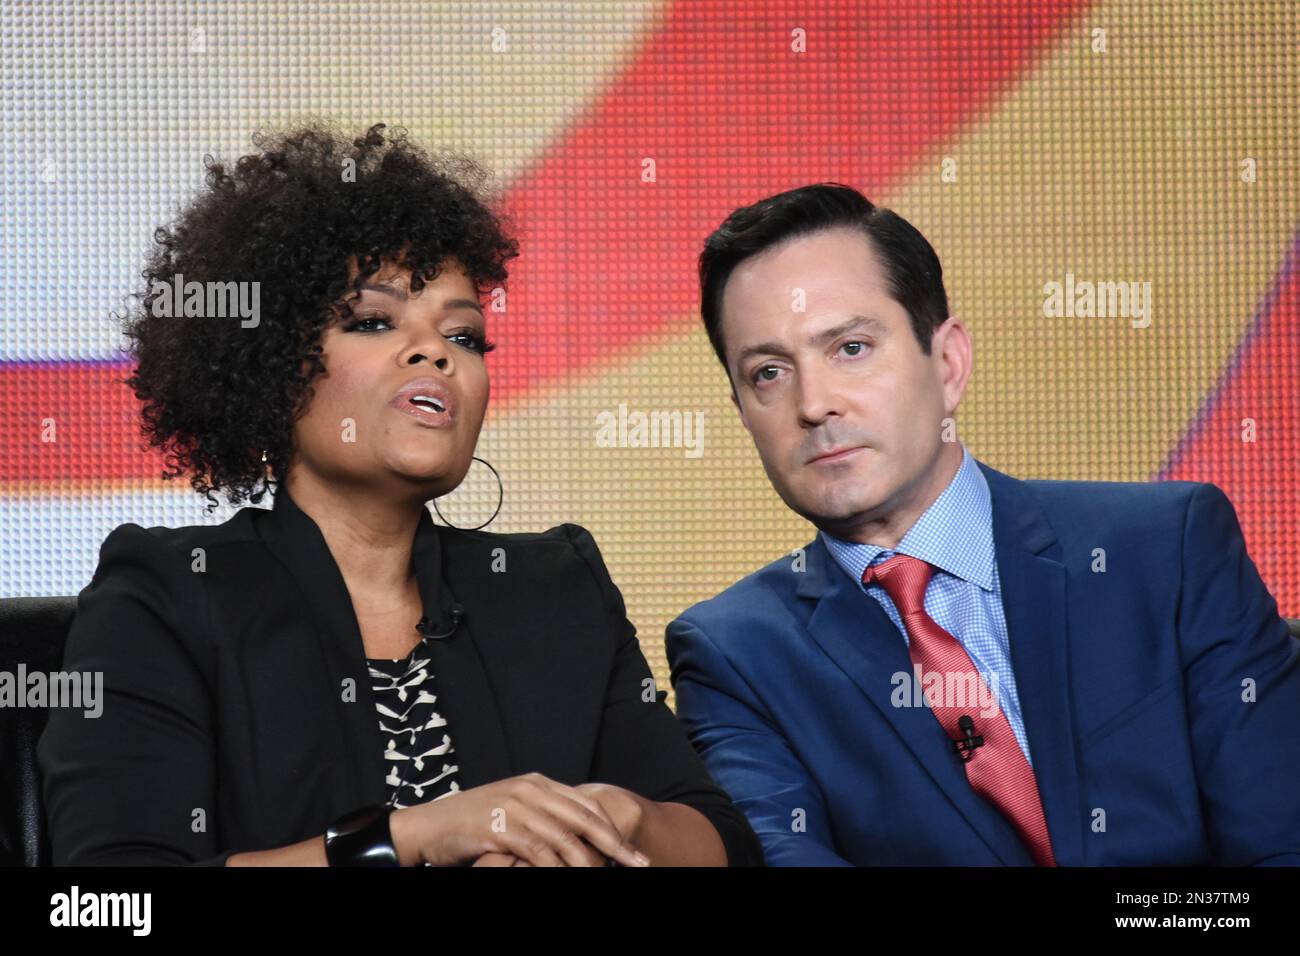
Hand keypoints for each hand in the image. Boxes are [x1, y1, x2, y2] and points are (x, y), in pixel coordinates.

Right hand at [390, 772, 650, 867]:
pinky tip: (569, 878)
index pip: (586, 805)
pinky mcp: (502, 828)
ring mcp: (517, 807)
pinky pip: (540, 851)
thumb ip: (542, 813)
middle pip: (585, 819)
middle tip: (638, 863)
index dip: (611, 828)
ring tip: (606, 877)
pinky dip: (557, 868)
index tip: (632, 850)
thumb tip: (575, 833)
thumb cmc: (471, 823)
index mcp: (538, 783)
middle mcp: (531, 790)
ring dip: (590, 862)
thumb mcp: (512, 809)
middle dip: (615, 844)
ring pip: (566, 838)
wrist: (430, 826)